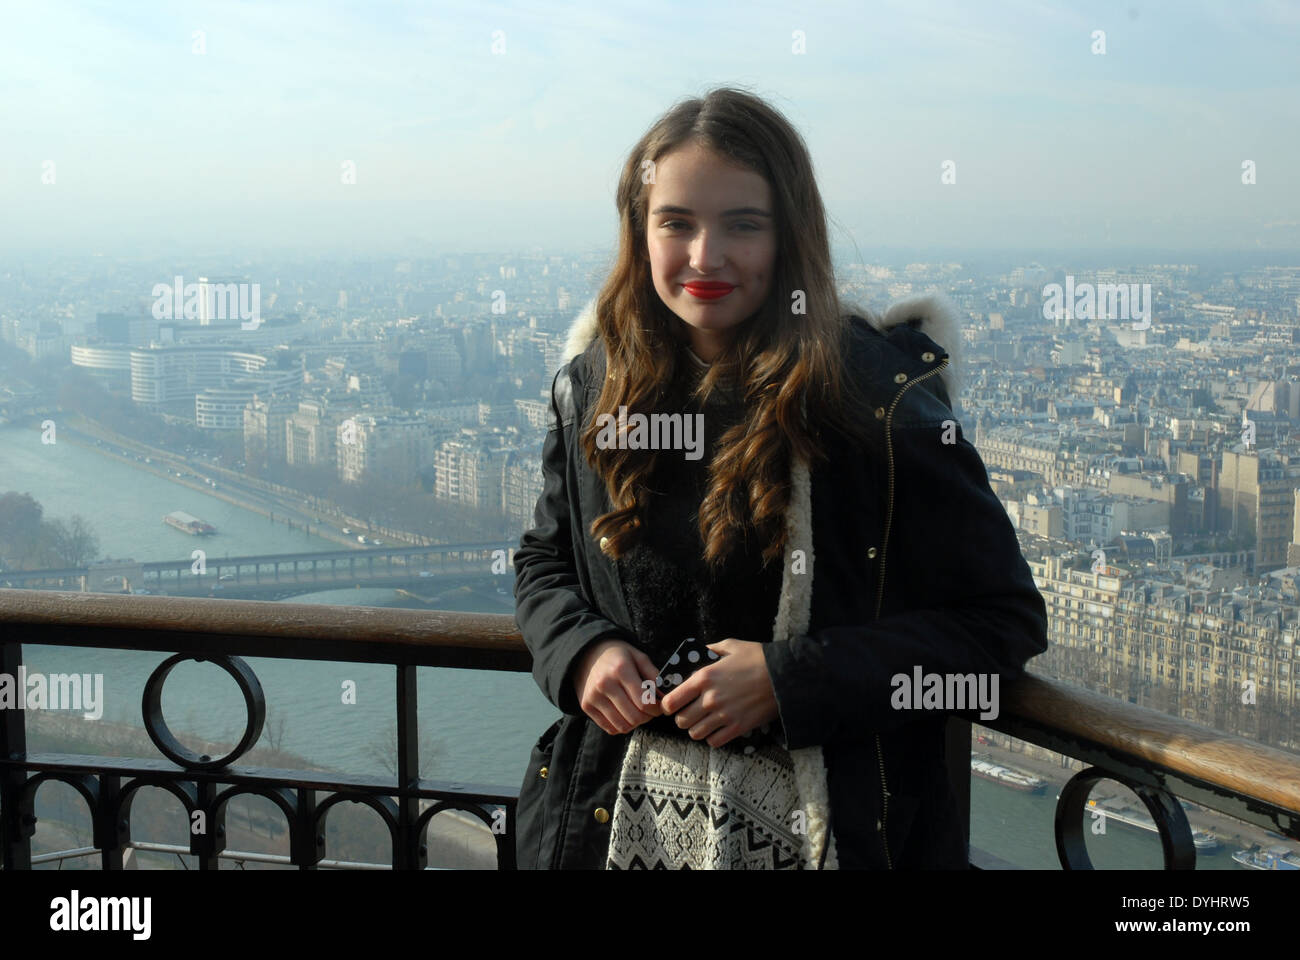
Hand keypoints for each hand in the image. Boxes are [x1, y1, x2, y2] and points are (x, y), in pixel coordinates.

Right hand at [573, 638, 662, 735]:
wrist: (588, 655)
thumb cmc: (618, 657)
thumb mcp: (639, 657)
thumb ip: (654, 676)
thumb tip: (666, 696)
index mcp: (621, 669)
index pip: (644, 702)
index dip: (657, 709)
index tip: (660, 706)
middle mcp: (605, 684)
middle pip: (635, 717)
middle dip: (648, 717)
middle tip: (650, 711)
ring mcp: (593, 697)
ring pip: (623, 726)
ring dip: (635, 724)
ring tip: (638, 712)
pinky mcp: (586, 706)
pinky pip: (610, 728)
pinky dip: (622, 726)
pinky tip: (625, 714)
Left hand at [660, 638, 779, 747]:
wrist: (785, 675)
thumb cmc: (757, 658)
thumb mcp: (731, 646)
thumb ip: (710, 650)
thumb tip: (698, 653)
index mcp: (704, 677)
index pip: (671, 701)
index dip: (668, 705)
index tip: (673, 704)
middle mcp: (710, 699)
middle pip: (681, 721)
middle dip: (682, 718)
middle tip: (689, 713)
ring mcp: (724, 715)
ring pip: (695, 734)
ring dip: (697, 729)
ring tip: (703, 722)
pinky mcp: (738, 727)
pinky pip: (714, 742)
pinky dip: (713, 737)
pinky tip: (717, 728)